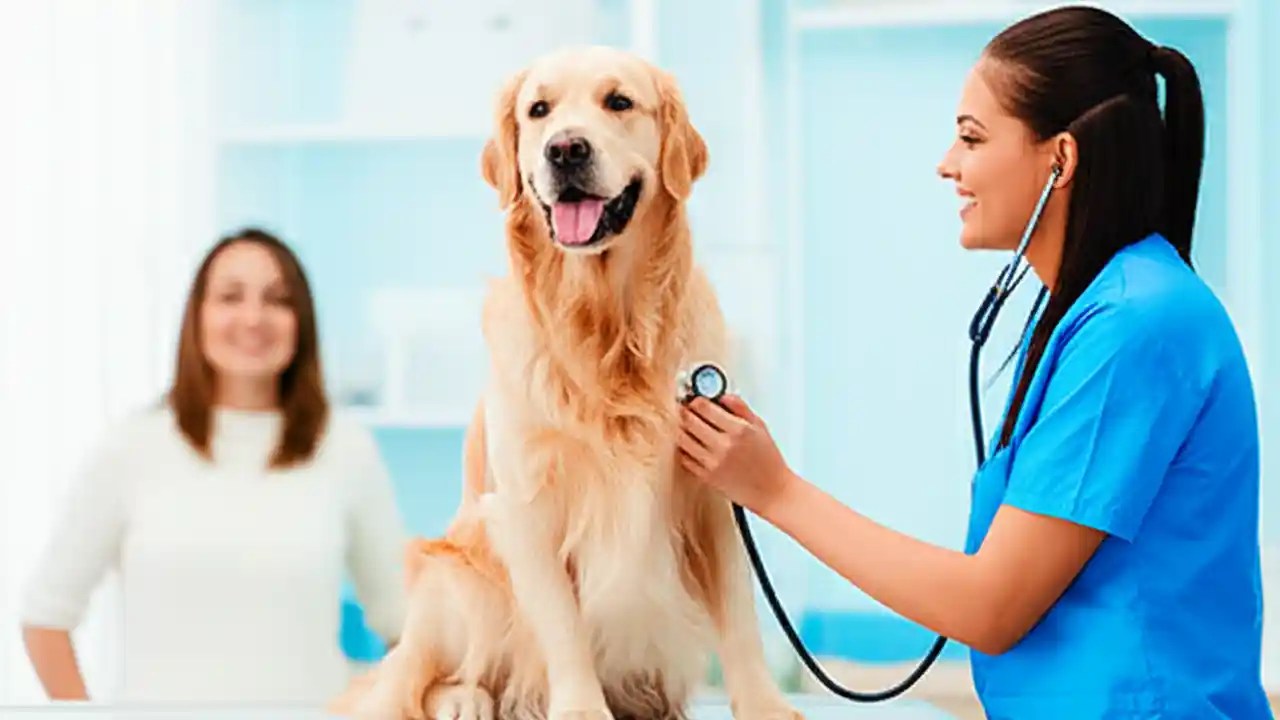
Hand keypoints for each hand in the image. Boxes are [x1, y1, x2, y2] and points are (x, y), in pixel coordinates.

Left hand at [678, 394, 796, 516]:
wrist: (772, 491)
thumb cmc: (769, 460)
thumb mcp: (760, 427)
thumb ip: (740, 408)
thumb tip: (722, 395)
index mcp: (738, 430)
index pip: (704, 407)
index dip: (696, 400)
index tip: (695, 400)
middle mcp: (723, 445)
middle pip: (689, 421)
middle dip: (685, 412)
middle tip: (686, 410)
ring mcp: (712, 462)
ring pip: (682, 439)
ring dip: (681, 430)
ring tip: (687, 427)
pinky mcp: (706, 477)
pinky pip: (684, 458)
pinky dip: (684, 449)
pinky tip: (692, 445)